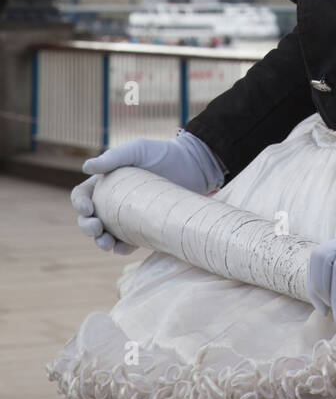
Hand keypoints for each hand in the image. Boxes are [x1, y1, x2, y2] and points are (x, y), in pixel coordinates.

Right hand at [72, 130, 225, 252]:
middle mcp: (112, 201)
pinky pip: (127, 243)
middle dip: (87, 227)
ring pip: (105, 235)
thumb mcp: (137, 150)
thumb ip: (113, 157)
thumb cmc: (163, 154)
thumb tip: (85, 167)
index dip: (80, 204)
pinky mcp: (142, 228)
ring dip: (101, 242)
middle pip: (88, 219)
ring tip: (107, 243)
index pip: (82, 196)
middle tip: (97, 228)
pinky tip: (123, 248)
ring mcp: (126, 217)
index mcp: (105, 182)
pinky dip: (121, 248)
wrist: (193, 167)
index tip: (89, 209)